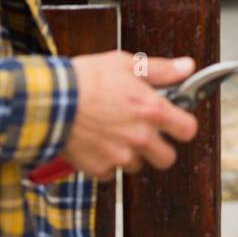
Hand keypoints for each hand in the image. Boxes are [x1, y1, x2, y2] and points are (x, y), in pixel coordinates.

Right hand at [60, 51, 200, 180]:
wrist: (49, 101)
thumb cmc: (87, 79)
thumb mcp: (127, 64)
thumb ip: (162, 70)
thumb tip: (187, 66)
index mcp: (152, 111)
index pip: (188, 130)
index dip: (183, 125)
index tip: (176, 121)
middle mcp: (140, 137)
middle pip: (167, 158)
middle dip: (160, 148)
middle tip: (146, 133)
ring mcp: (119, 156)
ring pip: (137, 165)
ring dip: (131, 153)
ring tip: (114, 133)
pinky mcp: (98, 168)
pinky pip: (111, 172)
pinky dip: (106, 162)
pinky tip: (96, 143)